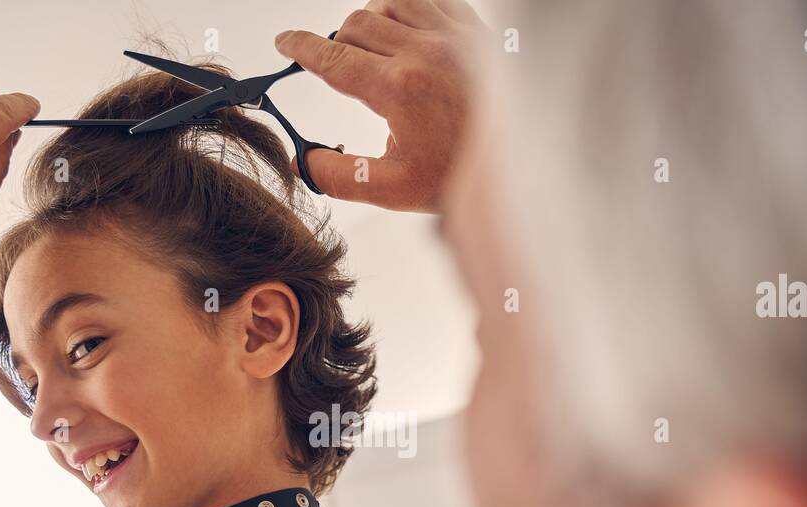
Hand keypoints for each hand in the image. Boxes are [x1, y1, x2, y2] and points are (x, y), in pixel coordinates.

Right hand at [275, 0, 487, 212]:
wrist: (522, 167)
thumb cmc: (461, 177)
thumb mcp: (393, 188)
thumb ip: (340, 175)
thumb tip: (303, 160)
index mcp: (398, 88)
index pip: (332, 57)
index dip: (301, 47)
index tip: (285, 42)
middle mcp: (424, 51)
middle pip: (355, 25)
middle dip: (336, 42)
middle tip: (336, 65)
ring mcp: (453, 35)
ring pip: (389, 3)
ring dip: (370, 21)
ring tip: (371, 49)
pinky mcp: (476, 30)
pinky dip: (408, 6)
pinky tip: (405, 27)